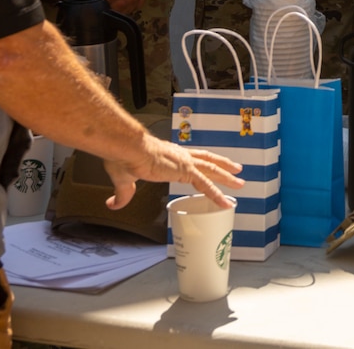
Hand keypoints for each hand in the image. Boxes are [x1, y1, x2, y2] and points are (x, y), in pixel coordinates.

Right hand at [102, 133, 243, 209]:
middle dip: (223, 166)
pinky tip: (226, 202)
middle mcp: (180, 156)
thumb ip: (123, 194)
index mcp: (169, 155)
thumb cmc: (124, 157)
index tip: (211, 165)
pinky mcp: (184, 170)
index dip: (202, 162)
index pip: (191, 158)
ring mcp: (184, 162)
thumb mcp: (124, 180)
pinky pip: (205, 185)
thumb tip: (113, 204)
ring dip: (227, 178)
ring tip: (240, 184)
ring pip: (212, 170)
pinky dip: (217, 195)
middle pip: (208, 160)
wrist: (126, 148)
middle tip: (237, 171)